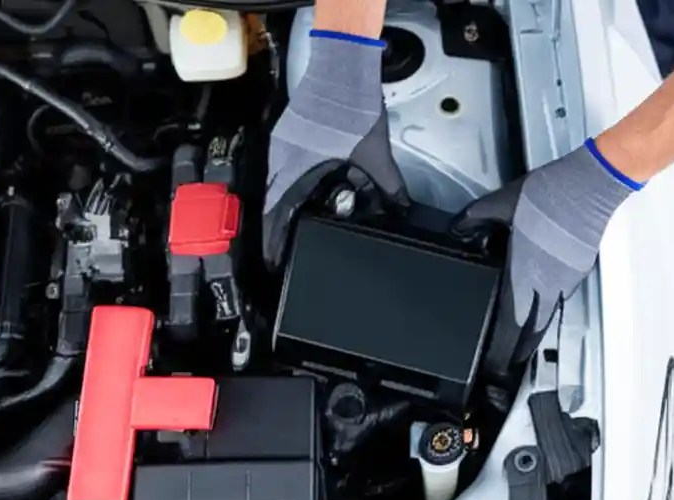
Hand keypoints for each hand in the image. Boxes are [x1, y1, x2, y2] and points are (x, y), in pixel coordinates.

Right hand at [263, 31, 407, 269]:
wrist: (343, 64)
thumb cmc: (352, 104)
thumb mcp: (375, 153)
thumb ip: (388, 184)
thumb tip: (400, 206)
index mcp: (294, 166)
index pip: (275, 212)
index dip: (273, 239)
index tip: (273, 260)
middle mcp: (281, 156)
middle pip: (272, 201)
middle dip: (277, 228)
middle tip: (283, 251)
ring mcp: (283, 142)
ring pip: (277, 184)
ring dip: (283, 206)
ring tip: (293, 228)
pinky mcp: (291, 133)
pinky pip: (284, 167)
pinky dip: (291, 185)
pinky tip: (306, 192)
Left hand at [453, 140, 641, 375]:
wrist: (590, 186)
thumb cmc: (551, 195)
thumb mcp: (501, 203)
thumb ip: (475, 218)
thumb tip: (458, 228)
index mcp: (525, 271)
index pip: (511, 319)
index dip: (502, 344)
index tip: (495, 360)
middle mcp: (547, 282)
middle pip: (534, 327)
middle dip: (521, 347)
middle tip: (512, 359)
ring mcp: (567, 278)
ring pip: (549, 313)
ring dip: (536, 327)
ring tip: (526, 338)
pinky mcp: (579, 269)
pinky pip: (562, 295)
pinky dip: (551, 304)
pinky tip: (544, 299)